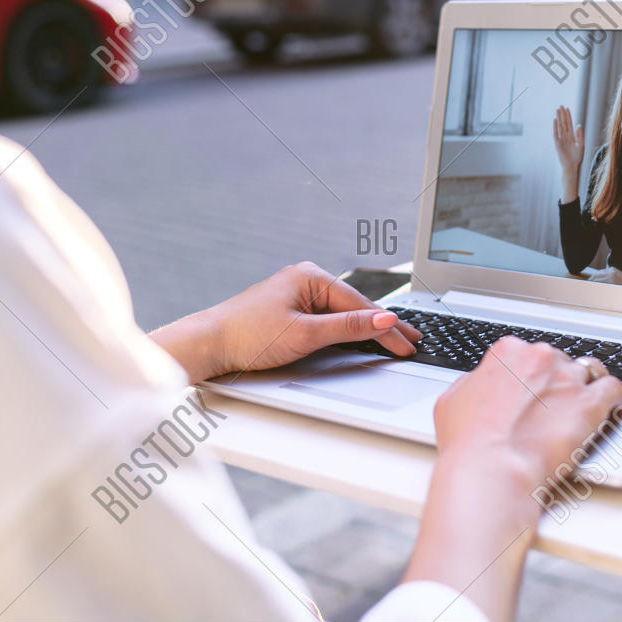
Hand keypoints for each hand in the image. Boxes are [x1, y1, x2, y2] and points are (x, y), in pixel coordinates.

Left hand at [149, 261, 421, 382]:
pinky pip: (329, 317)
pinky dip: (349, 328)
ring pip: (343, 312)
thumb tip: (383, 320)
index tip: (408, 345)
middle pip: (355, 307)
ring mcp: (297, 294)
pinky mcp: (290, 309)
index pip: (360, 306)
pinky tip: (362, 334)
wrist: (208, 344)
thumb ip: (348, 327)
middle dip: (384, 325)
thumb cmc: (247, 335)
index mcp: (311, 276)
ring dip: (368, 327)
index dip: (387, 329)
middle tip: (413, 341)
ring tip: (395, 338)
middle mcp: (305, 280)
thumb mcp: (305, 334)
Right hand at [434, 337, 621, 489]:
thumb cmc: (468, 443)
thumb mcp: (452, 401)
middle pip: (559, 361)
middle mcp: (540, 357)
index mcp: (507, 351)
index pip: (529, 354)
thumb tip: (482, 384)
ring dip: (584, 390)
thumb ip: (475, 383)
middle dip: (557, 383)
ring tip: (580, 411)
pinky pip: (613, 390)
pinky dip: (613, 399)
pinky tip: (609, 410)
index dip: (530, 376)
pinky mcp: (590, 404)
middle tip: (550, 411)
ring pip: (589, 372)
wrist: (490, 470)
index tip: (530, 393)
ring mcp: (568, 378)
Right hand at [553, 105, 583, 200]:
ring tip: (557, 110)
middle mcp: (566, 136)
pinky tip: (555, 120)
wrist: (572, 166)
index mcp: (572, 136)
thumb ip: (579, 135)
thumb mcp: (581, 145)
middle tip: (561, 106)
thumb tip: (578, 124)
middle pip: (564, 123)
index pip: (569, 124)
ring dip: (558, 118)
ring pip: (559, 126)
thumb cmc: (577, 158)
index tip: (567, 108)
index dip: (568, 116)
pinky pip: (555, 133)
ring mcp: (561, 139)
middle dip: (562, 114)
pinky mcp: (557, 143)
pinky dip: (555, 127)